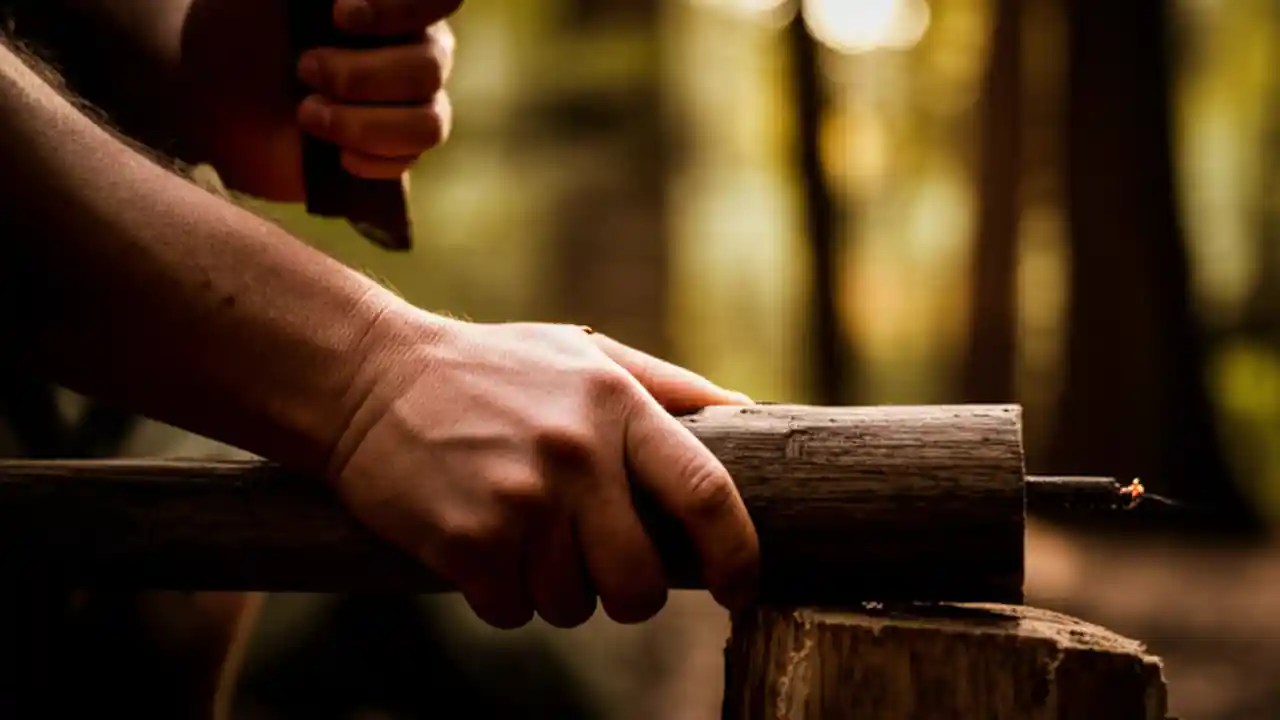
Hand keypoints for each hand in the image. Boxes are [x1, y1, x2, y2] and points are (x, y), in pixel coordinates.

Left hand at [181, 0, 459, 200]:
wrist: (215, 92)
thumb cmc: (242, 25)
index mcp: (396, 3)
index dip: (401, 9)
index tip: (339, 18)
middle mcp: (417, 49)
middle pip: (430, 68)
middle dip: (361, 76)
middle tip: (303, 70)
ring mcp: (412, 105)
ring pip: (428, 124)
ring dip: (364, 124)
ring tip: (307, 116)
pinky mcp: (395, 153)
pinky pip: (409, 161)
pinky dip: (371, 159)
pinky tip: (334, 155)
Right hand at [329, 314, 760, 628]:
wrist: (369, 378)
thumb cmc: (489, 369)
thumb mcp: (582, 354)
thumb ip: (665, 385)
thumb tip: (747, 414)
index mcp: (615, 404)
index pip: (705, 492)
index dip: (737, 555)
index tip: (741, 590)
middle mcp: (575, 453)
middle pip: (638, 581)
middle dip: (628, 596)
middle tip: (602, 573)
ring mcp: (520, 500)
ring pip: (571, 605)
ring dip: (553, 591)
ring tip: (521, 536)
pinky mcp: (466, 540)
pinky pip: (512, 612)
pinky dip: (500, 595)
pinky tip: (480, 546)